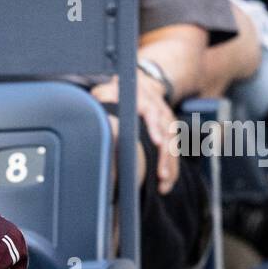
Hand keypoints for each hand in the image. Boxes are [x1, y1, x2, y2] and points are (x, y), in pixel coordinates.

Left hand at [90, 71, 180, 194]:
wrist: (144, 83)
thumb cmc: (120, 91)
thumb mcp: (109, 90)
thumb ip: (103, 97)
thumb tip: (94, 109)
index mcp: (145, 102)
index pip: (154, 114)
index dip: (156, 128)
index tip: (157, 142)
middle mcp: (160, 112)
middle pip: (167, 134)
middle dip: (165, 155)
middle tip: (161, 175)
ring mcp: (167, 123)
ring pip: (172, 146)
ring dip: (170, 166)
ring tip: (163, 185)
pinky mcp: (170, 132)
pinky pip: (174, 152)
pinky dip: (172, 168)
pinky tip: (166, 184)